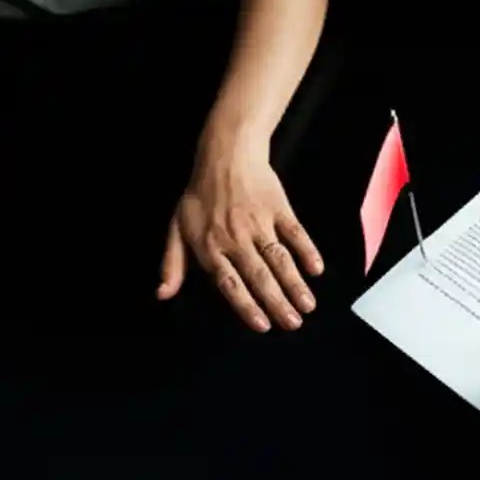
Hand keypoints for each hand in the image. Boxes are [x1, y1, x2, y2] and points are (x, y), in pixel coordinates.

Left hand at [158, 138, 323, 332]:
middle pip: (259, 275)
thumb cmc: (200, 194)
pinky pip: (295, 233)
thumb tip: (163, 294)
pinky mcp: (279, 208)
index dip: (246, 305)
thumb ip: (172, 264)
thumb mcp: (177, 228)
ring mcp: (259, 223)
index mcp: (210, 246)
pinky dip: (307, 250)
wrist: (225, 155)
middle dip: (277, 302)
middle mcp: (236, 238)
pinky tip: (316, 269)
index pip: (230, 282)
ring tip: (308, 306)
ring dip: (295, 283)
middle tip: (293, 325)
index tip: (262, 325)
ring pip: (279, 258)